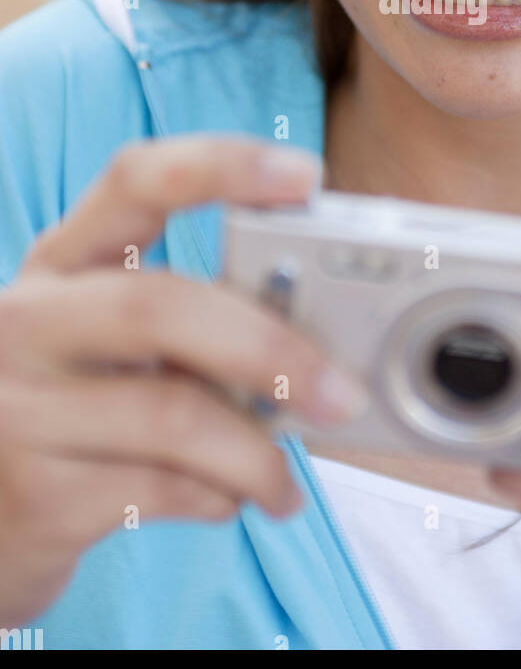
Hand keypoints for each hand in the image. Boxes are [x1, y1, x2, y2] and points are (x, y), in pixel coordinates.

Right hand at [0, 135, 362, 627]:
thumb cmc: (76, 409)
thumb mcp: (110, 344)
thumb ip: (193, 320)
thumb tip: (321, 333)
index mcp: (62, 261)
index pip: (137, 179)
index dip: (224, 167)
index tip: (305, 178)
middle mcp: (26, 321)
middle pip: (160, 305)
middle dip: (269, 348)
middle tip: (340, 392)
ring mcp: (20, 409)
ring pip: (172, 414)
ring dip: (257, 454)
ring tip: (287, 482)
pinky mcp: (34, 495)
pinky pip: (161, 490)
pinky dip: (220, 498)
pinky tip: (229, 501)